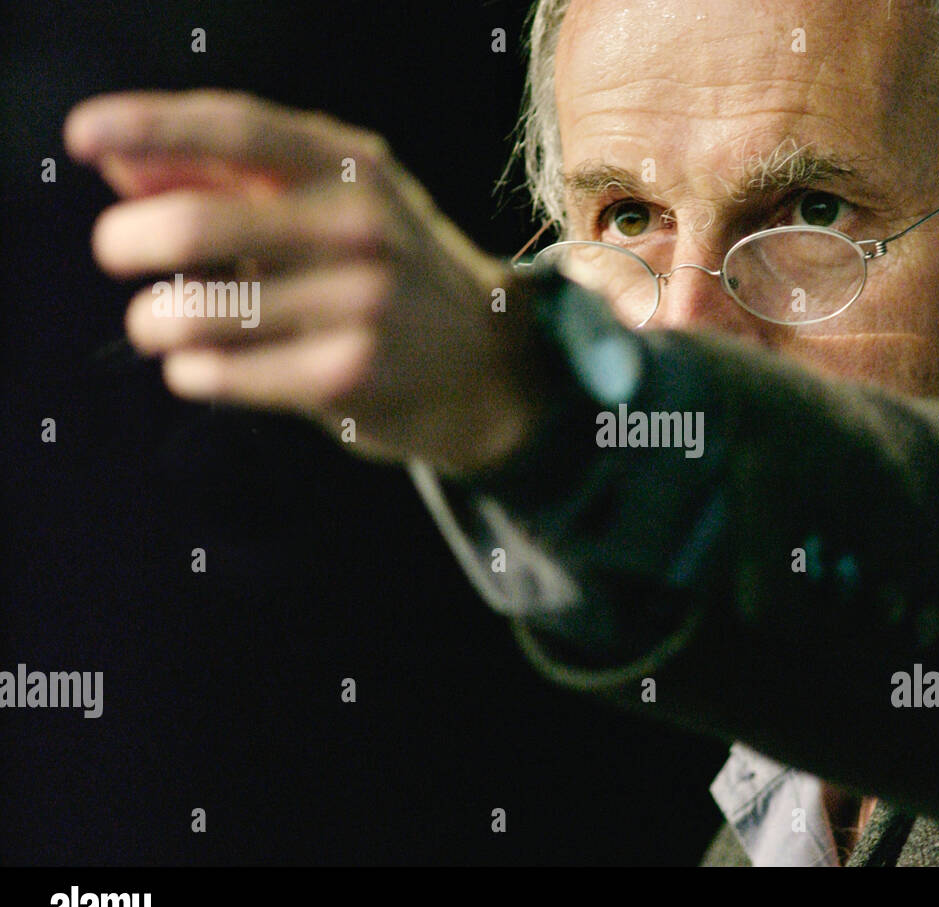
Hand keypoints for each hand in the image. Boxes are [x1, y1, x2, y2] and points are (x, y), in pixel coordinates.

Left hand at [64, 89, 547, 475]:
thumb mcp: (329, 205)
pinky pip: (220, 374)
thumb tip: (120, 160)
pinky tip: (200, 367)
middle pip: (198, 224)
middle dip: (128, 241)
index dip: (150, 126)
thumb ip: (229, 177)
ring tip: (160, 324)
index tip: (82, 137)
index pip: (237, 128)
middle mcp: (360, 227)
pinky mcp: (348, 376)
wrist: (485, 367)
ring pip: (199, 312)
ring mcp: (360, 303)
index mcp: (353, 167)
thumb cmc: (388, 274)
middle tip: (114, 252)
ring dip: (155, 320)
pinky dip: (190, 370)